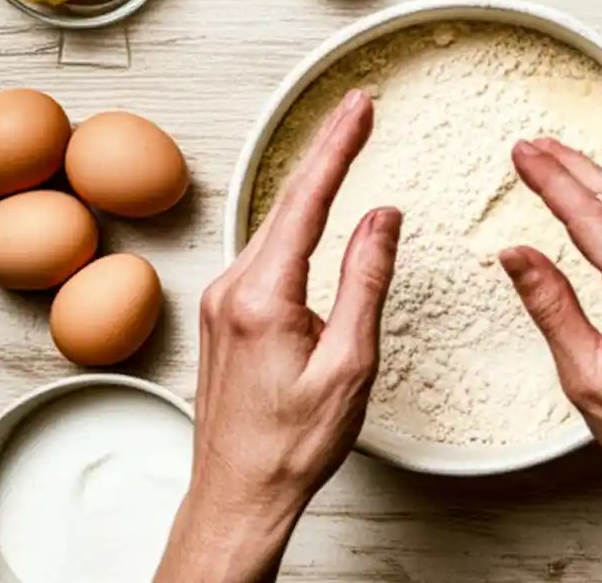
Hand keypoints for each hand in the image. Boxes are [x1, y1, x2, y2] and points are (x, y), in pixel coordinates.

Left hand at [156, 90, 401, 582]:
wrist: (239, 493)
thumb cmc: (294, 444)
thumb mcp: (349, 363)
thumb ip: (365, 281)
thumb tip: (381, 217)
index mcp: (263, 297)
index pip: (307, 202)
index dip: (337, 147)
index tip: (360, 108)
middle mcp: (231, 290)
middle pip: (287, 204)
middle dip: (326, 154)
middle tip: (359, 110)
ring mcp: (220, 302)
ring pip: (274, 229)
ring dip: (310, 191)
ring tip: (342, 148)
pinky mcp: (222, 317)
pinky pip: (264, 256)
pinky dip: (294, 227)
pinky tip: (311, 218)